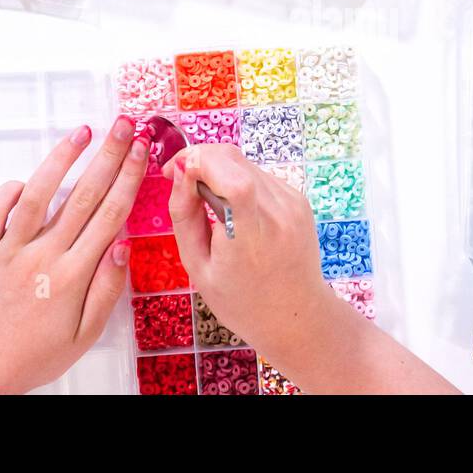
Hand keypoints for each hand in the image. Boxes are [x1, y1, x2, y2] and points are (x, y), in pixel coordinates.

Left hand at [0, 116, 146, 393]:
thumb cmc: (35, 355)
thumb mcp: (85, 335)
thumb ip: (107, 289)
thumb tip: (123, 245)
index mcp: (74, 276)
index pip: (110, 215)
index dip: (129, 178)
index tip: (141, 152)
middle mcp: (43, 257)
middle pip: (83, 195)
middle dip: (108, 156)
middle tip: (124, 126)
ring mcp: (10, 251)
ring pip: (38, 194)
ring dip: (62, 159)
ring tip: (82, 133)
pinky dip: (10, 190)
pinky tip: (28, 177)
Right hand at [165, 144, 458, 393]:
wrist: (296, 314)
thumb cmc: (242, 301)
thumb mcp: (198, 268)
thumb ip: (185, 216)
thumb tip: (179, 173)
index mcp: (250, 239)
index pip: (234, 182)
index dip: (200, 162)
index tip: (174, 170)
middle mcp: (277, 215)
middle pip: (233, 159)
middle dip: (199, 157)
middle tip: (178, 177)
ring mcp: (292, 204)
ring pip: (244, 162)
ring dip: (217, 168)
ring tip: (204, 198)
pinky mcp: (298, 199)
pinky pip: (259, 174)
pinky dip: (237, 179)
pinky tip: (231, 206)